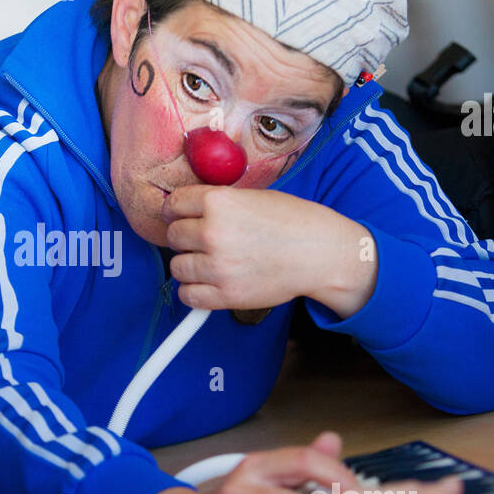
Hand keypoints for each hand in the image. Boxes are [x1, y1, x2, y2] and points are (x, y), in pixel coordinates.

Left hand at [161, 186, 377, 318]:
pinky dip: (193, 291)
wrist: (320, 253)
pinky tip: (206, 283)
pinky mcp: (225, 295)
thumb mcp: (252, 197)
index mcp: (219, 202)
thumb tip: (188, 211)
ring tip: (208, 262)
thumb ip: (219, 203)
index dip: (174, 211)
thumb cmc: (293, 222)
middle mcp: (213, 233)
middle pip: (173, 236)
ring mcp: (218, 266)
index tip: (177, 217)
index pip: (174, 205)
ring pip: (176, 267)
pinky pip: (187, 295)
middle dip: (183, 238)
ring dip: (188, 265)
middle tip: (200, 241)